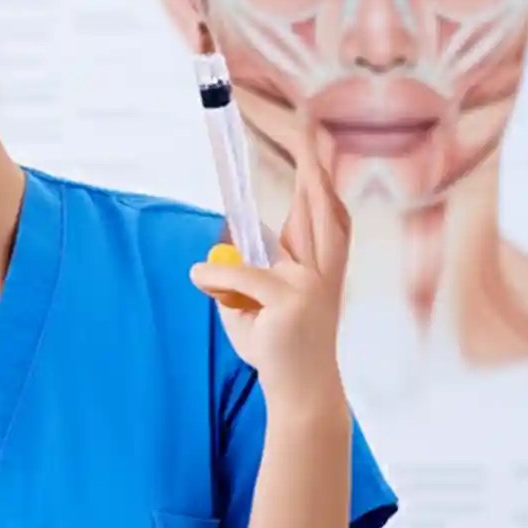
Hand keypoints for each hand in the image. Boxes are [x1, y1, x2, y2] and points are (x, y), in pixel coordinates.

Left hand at [190, 161, 350, 404]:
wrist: (300, 395)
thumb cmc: (277, 351)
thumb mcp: (249, 308)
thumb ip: (238, 276)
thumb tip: (218, 250)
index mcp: (317, 269)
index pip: (319, 216)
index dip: (316, 182)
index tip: (311, 148)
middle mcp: (323, 271)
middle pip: (326, 209)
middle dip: (319, 168)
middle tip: (311, 132)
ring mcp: (313, 284)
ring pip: (307, 226)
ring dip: (306, 189)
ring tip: (305, 152)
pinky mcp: (291, 301)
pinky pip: (245, 276)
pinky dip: (218, 277)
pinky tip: (201, 277)